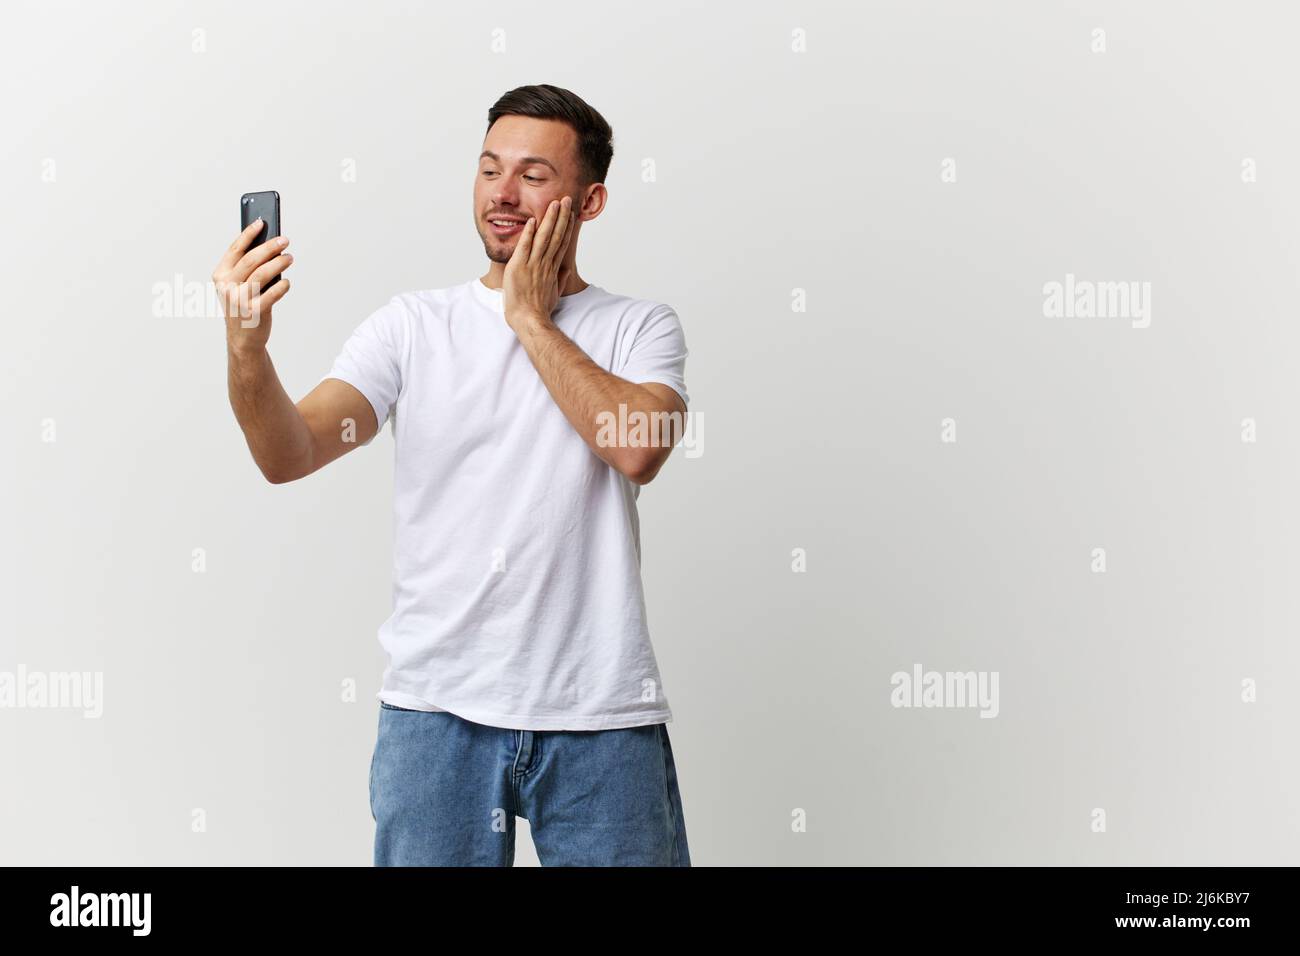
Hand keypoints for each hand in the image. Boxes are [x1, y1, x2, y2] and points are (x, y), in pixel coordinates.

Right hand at [212, 218, 293, 352]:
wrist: (242, 339)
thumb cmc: (243, 306)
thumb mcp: (238, 285)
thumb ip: (248, 267)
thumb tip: (269, 245)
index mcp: (220, 276)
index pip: (235, 249)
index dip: (249, 234)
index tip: (262, 222)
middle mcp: (227, 286)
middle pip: (251, 260)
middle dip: (269, 247)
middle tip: (284, 240)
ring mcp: (239, 300)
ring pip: (263, 274)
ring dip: (279, 263)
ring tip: (289, 258)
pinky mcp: (254, 312)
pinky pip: (272, 293)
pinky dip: (282, 286)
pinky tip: (287, 282)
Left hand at [502, 195, 575, 332]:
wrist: (529, 319)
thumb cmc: (540, 310)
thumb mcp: (554, 293)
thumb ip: (559, 279)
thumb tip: (565, 271)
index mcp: (552, 268)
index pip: (561, 243)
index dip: (567, 227)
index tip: (570, 214)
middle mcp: (545, 263)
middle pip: (556, 235)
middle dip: (561, 216)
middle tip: (566, 200)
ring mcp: (533, 264)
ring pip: (543, 237)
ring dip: (549, 219)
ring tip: (554, 204)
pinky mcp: (519, 267)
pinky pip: (525, 247)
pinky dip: (528, 233)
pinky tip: (532, 220)